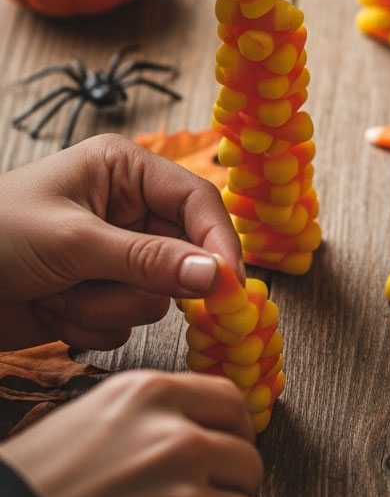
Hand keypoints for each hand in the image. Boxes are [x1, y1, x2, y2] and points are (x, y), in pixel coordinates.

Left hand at [0, 134, 243, 350]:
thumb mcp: (74, 241)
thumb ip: (150, 260)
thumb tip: (218, 277)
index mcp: (125, 171)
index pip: (197, 201)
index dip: (218, 243)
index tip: (231, 287)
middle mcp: (127, 210)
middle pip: (182, 256)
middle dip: (141, 281)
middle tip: (105, 287)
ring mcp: (113, 256)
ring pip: (156, 297)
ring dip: (106, 307)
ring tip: (59, 293)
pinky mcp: (98, 295)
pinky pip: (129, 324)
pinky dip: (92, 326)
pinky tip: (52, 310)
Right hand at [0, 371, 264, 496]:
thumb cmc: (30, 490)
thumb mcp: (88, 418)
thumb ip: (152, 417)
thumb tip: (204, 430)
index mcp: (151, 396)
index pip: (232, 403)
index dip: (234, 434)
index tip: (225, 454)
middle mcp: (176, 442)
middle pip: (250, 465)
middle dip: (225, 492)